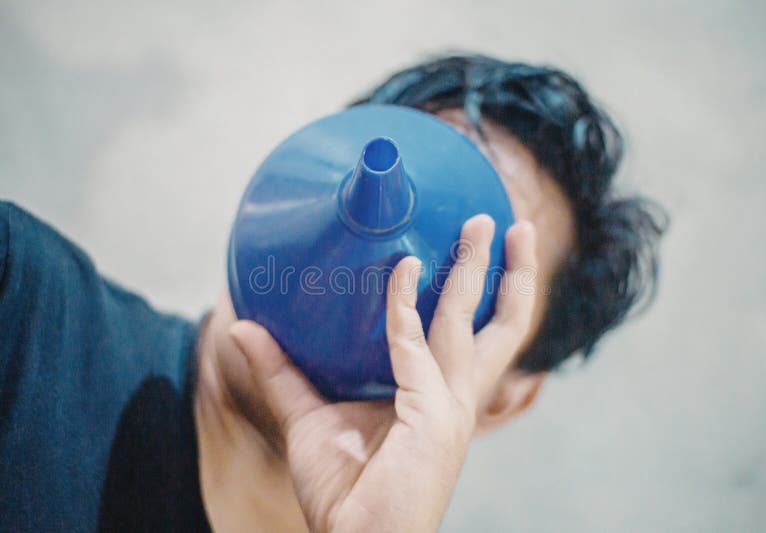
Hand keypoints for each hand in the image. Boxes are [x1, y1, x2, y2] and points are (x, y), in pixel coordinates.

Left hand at [229, 215, 536, 532]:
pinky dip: (405, 304)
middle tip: (509, 221)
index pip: (483, 338)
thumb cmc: (342, 491)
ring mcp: (451, 406)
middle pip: (505, 326)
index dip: (491, 294)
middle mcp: (459, 398)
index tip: (484, 252)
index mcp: (446, 398)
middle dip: (513, 273)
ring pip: (473, 322)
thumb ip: (282, 371)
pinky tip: (402, 268)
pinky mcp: (431, 415)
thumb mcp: (309, 417)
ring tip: (485, 225)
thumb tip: (242, 327)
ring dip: (477, 269)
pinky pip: (414, 344)